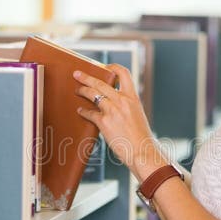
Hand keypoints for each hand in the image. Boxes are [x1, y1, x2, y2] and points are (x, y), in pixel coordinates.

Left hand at [74, 63, 168, 181]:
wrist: (143, 152)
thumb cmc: (141, 138)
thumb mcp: (138, 116)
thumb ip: (127, 106)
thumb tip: (115, 103)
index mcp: (133, 98)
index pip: (123, 74)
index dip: (112, 67)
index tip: (104, 67)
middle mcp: (122, 101)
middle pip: (101, 82)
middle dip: (86, 77)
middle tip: (77, 74)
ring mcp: (113, 110)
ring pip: (93, 94)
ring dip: (82, 90)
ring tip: (77, 90)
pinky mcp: (104, 122)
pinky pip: (89, 113)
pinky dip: (83, 112)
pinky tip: (80, 111)